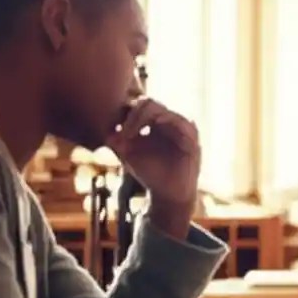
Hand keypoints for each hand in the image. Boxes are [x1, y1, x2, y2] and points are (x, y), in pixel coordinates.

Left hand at [106, 97, 200, 236]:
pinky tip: (157, 123)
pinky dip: (169, 119)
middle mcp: (168, 123)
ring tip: (132, 132)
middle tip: (124, 133)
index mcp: (153, 124)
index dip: (125, 114)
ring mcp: (181, 129)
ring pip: (163, 110)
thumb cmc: (150, 173)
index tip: (114, 129)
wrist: (169, 194)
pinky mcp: (192, 139)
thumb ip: (117, 142)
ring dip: (145, 117)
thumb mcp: (128, 156)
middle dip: (133, 115)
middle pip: (149, 103)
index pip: (139, 106)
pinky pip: (182, 122)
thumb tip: (105, 131)